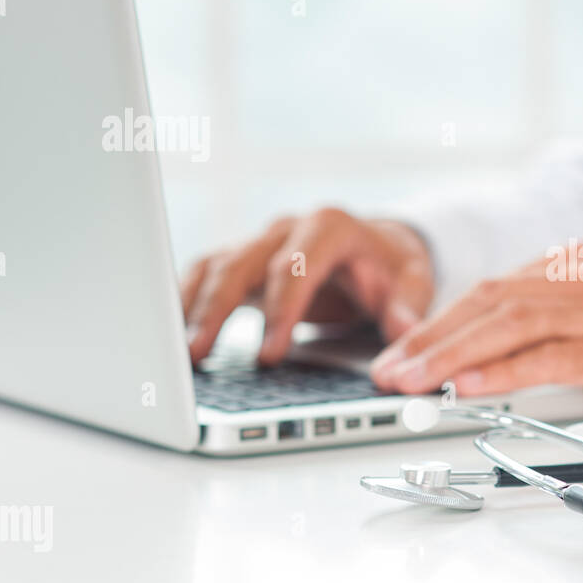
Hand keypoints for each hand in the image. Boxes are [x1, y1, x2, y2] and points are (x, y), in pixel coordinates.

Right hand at [181, 208, 434, 365]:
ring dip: (191, 306)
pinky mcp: (244, 262)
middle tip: (198, 354)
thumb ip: (408, 306)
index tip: (270, 355)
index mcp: (329, 227)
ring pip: (215, 266)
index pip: (295, 267)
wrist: (379, 248)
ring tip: (174, 350)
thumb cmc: (393, 267)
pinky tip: (168, 331)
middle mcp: (288, 229)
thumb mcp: (414, 281)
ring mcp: (261, 243)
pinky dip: (185, 300)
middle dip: (217, 309)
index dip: (280, 310)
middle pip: (242, 263)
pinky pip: (206, 275)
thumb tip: (404, 331)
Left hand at [369, 248, 582, 414]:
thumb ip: (555, 322)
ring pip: (507, 325)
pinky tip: (469, 386)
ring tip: (409, 379)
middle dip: (429, 337)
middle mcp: (576, 279)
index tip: (402, 351)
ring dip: (450, 354)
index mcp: (570, 267)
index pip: (490, 292)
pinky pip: (549, 356)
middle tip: (387, 368)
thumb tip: (496, 353)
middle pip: (487, 302)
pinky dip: (503, 370)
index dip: (439, 323)